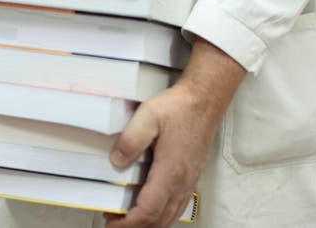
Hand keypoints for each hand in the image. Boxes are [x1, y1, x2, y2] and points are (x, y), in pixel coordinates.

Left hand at [104, 36, 244, 227]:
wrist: (204, 100)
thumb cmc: (179, 107)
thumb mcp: (148, 115)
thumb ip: (131, 139)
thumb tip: (116, 161)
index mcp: (170, 171)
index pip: (148, 210)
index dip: (128, 223)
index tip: (111, 222)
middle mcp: (181, 182)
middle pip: (158, 220)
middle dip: (134, 227)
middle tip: (113, 222)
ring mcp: (188, 181)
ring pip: (168, 217)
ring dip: (148, 223)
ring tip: (127, 218)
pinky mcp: (190, 177)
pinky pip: (176, 208)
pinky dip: (161, 217)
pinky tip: (152, 211)